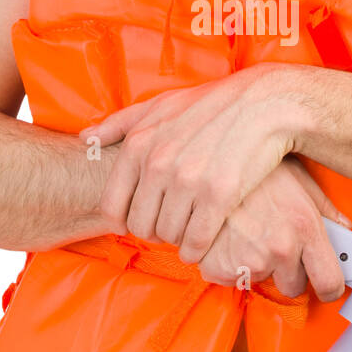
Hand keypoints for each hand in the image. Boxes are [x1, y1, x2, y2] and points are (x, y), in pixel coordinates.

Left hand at [79, 66, 304, 262]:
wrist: (266, 103)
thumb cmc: (211, 105)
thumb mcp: (160, 104)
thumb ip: (119, 123)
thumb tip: (85, 139)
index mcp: (139, 145)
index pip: (113, 207)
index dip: (124, 222)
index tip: (141, 222)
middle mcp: (159, 163)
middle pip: (141, 226)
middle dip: (155, 231)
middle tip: (172, 224)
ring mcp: (189, 180)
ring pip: (168, 236)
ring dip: (179, 239)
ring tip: (191, 227)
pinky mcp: (219, 195)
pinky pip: (196, 241)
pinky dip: (197, 248)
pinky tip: (204, 240)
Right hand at [195, 157, 349, 301]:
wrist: (212, 154)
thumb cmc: (256, 163)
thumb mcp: (298, 179)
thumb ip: (325, 209)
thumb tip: (344, 227)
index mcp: (305, 228)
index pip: (329, 282)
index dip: (328, 287)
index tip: (324, 286)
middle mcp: (280, 246)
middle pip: (293, 286)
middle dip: (286, 271)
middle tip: (272, 242)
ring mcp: (249, 258)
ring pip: (258, 281)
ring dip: (252, 264)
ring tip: (245, 232)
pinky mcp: (218, 265)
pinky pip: (227, 279)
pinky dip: (223, 264)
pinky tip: (225, 239)